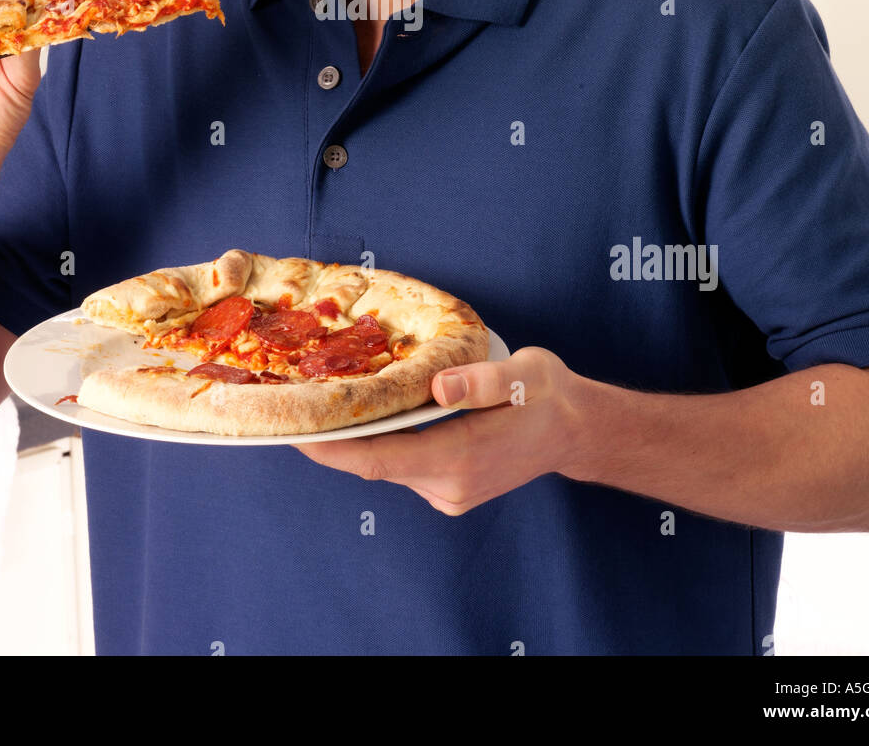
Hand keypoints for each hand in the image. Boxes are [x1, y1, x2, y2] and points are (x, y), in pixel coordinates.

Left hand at [294, 346, 595, 514]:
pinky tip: (370, 414)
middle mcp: (447, 485)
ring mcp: (448, 491)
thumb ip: (481, 381)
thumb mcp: (522, 376)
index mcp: (458, 459)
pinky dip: (382, 442)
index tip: (292, 431)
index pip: (377, 460)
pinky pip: (403, 465)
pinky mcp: (450, 487)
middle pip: (373, 464)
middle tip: (292, 406)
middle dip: (332, 439)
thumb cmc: (547, 396)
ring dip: (357, 439)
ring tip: (323, 404)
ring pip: (387, 465)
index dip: (330, 449)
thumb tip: (440, 386)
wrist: (576, 429)